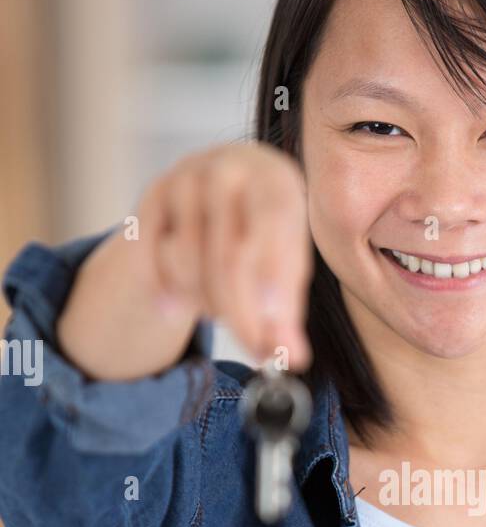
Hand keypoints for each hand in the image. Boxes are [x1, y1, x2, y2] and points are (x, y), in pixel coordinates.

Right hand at [142, 142, 313, 365]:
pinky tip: (180, 304)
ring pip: (189, 263)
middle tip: (257, 353)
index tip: (274, 339)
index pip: (275, 234)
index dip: (273, 288)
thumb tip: (292, 357)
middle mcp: (230, 169)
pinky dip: (169, 292)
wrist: (222, 183)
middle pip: (230, 257)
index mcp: (275, 179)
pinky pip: (154, 259)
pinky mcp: (153, 194)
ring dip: (207, 303)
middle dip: (243, 316)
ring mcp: (187, 178)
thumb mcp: (286, 265)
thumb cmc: (264, 233)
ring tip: (222, 306)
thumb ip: (287, 311)